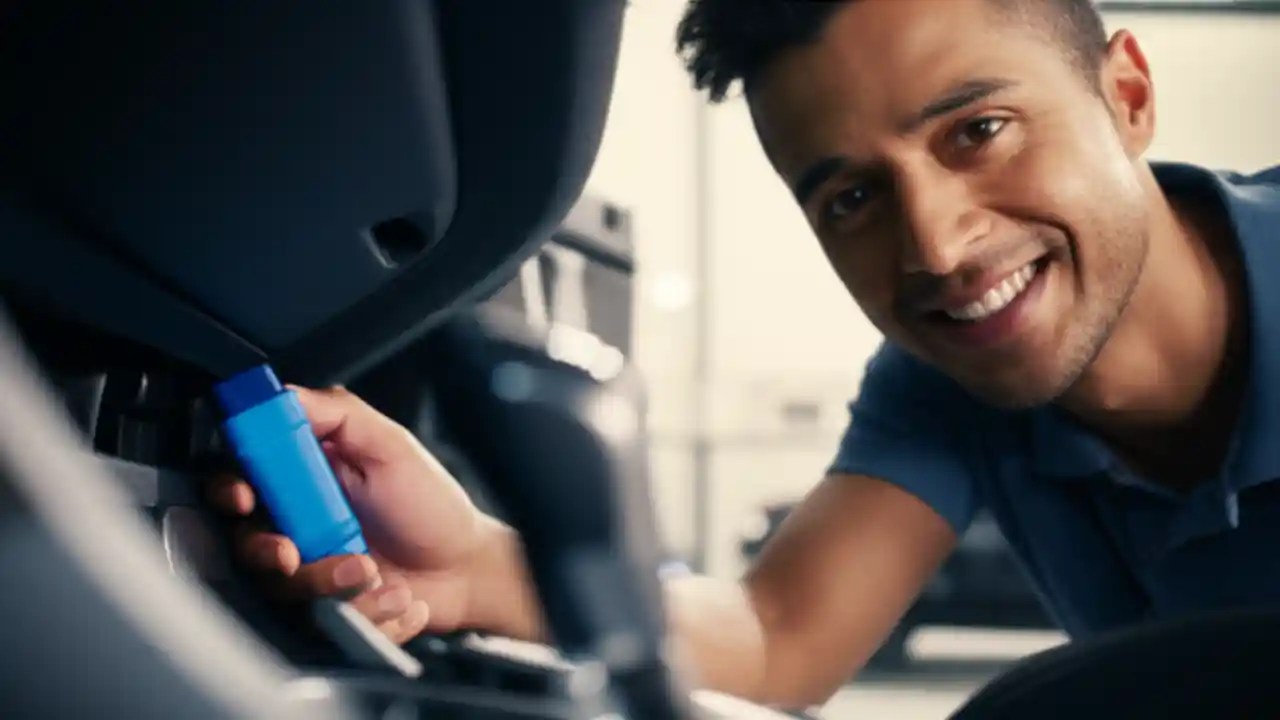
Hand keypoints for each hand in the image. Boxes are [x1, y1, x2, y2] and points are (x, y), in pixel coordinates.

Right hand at [209, 385, 499, 643]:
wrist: (467, 568)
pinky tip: (396, 596)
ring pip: (283, 589)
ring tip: (371, 572)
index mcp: (304, 480)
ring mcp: (311, 573)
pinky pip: (321, 623)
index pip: (243, 477)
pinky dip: (364, 612)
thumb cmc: (430, 504)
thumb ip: (339, 415)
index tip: (245, 497)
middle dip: (264, 550)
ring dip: (327, 583)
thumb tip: (284, 393)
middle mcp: (298, 527)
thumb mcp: (391, 446)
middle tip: (291, 555)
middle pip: (245, 541)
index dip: (231, 487)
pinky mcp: (329, 612)